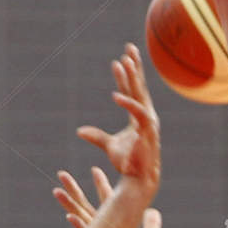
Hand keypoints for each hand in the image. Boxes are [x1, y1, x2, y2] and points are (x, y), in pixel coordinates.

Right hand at [54, 167, 162, 227]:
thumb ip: (151, 227)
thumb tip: (154, 212)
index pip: (107, 202)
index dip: (101, 185)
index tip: (94, 169)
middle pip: (87, 207)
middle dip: (75, 191)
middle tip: (60, 174)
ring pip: (82, 219)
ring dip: (70, 204)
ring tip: (55, 190)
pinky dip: (79, 227)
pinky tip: (69, 217)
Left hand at [76, 44, 159, 195]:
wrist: (137, 180)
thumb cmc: (128, 164)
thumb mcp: (109, 146)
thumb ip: (96, 136)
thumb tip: (79, 130)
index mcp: (139, 117)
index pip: (132, 91)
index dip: (125, 76)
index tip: (119, 60)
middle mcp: (146, 116)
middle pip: (139, 87)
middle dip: (135, 67)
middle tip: (129, 47)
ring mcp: (149, 123)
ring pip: (139, 94)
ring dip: (133, 77)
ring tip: (125, 61)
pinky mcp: (148, 131)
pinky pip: (138, 112)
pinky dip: (127, 103)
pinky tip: (115, 95)